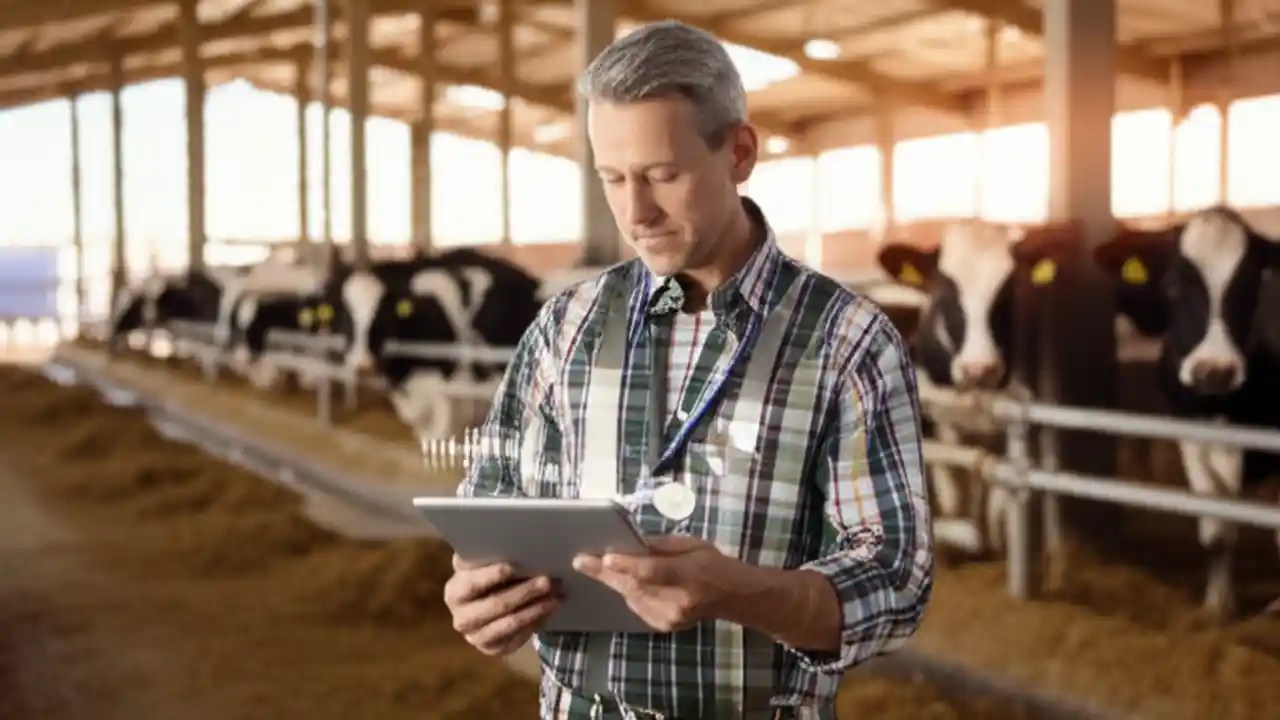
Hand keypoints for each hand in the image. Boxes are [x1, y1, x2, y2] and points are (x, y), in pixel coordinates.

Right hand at [443, 553, 560, 656]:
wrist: (485, 603)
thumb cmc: (486, 576)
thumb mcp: (482, 564)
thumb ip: (488, 555)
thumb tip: (511, 543)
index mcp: (455, 592)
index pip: (472, 584)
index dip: (491, 575)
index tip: (514, 566)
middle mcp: (461, 618)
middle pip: (496, 606)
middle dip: (524, 592)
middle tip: (548, 580)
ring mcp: (476, 637)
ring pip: (510, 623)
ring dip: (536, 609)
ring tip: (557, 596)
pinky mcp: (494, 648)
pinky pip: (518, 638)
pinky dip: (536, 622)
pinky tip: (551, 609)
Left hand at [572, 535, 744, 632]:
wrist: (731, 596)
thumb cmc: (711, 562)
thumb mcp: (690, 544)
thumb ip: (659, 546)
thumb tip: (629, 544)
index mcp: (688, 574)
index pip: (653, 571)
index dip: (627, 565)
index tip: (604, 558)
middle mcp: (678, 600)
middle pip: (635, 587)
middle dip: (605, 573)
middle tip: (581, 561)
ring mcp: (670, 617)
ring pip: (631, 597)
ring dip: (615, 581)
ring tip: (597, 566)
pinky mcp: (663, 625)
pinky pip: (636, 606)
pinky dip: (628, 592)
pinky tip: (627, 582)